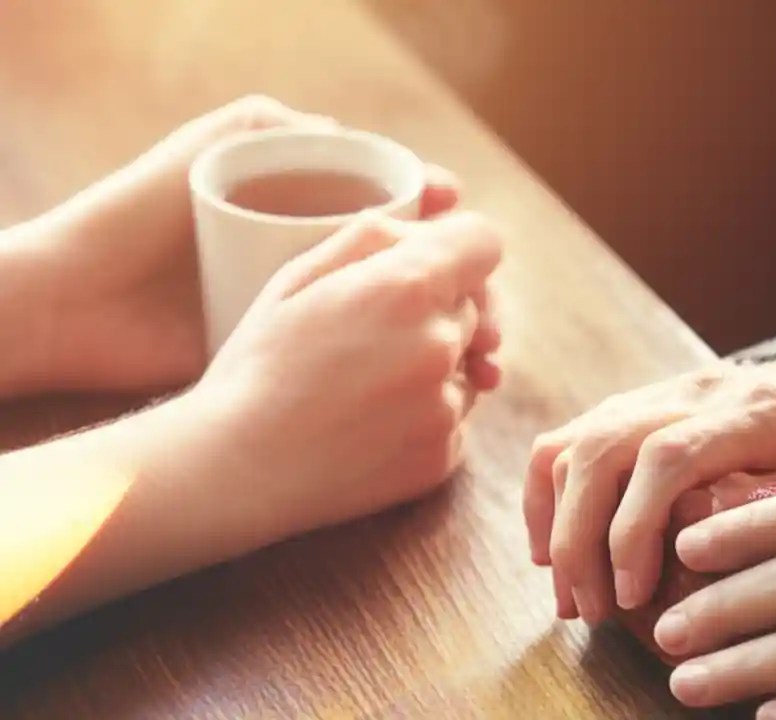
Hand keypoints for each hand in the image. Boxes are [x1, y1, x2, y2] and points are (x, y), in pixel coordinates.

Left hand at [14, 95, 479, 393]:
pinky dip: (423, 386)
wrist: (81, 301)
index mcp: (320, 212)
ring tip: (483, 365)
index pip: (413, 217)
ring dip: (462, 347)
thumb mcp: (212, 147)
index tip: (463, 238)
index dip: (449, 226)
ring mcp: (321, 319)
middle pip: (428, 282)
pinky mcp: (306, 365)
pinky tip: (452, 395)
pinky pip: (381, 373)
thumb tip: (356, 138)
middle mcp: (330, 265)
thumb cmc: (146, 217)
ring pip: (416, 333)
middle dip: (473, 299)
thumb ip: (277, 125)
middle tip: (488, 324)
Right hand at [178, 210, 500, 542]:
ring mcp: (445, 406)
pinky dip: (426, 412)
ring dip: (437, 362)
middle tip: (376, 329)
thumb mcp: (298, 276)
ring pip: (468, 363)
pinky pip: (455, 415)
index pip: (484, 241)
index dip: (459, 247)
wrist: (234, 467)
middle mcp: (439, 344)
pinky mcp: (443, 456)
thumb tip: (431, 230)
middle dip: (440, 306)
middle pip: (475, 305)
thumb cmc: (258, 363)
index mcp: (407, 287)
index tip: (435, 262)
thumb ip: (375, 236)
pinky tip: (370, 420)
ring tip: (366, 379)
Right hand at [523, 358, 775, 623]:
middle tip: (593, 610)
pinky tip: (553, 554)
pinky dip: (546, 499)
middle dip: (582, 538)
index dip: (636, 526)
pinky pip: (564, 442)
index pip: (667, 456)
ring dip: (558, 525)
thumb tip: (691, 553)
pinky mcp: (626, 408)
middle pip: (603, 447)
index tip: (632, 592)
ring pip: (573, 443)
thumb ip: (768, 512)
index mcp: (750, 411)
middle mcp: (690, 391)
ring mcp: (650, 394)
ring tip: (573, 596)